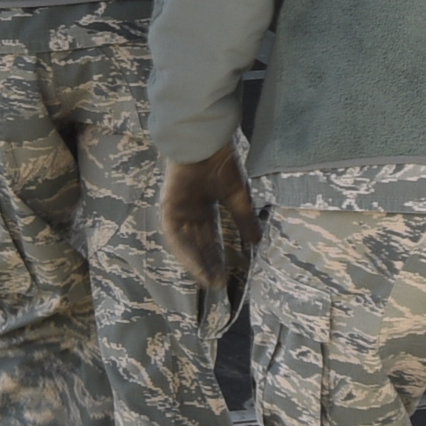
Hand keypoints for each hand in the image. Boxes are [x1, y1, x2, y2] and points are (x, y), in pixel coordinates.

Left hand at [164, 148, 257, 292]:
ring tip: (208, 280)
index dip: (217, 256)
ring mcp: (178, 209)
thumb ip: (244, 219)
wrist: (206, 141)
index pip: (211, 237)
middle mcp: (190, 210)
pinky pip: (175, 235)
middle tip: (217, 284)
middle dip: (207, 263)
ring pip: (186, 243)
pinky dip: (185, 251)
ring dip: (196, 262)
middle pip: (198, 244)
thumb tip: (257, 242)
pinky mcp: (169, 206)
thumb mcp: (237, 196)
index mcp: (205, 206)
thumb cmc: (222, 162)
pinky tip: (195, 265)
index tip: (225, 275)